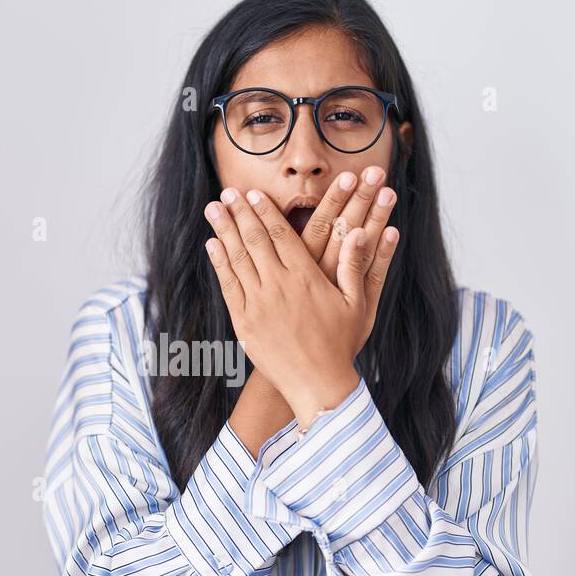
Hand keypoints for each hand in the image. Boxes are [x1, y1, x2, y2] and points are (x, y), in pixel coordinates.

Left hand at [203, 186, 399, 427]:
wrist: (317, 384)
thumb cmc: (340, 345)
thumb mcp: (356, 305)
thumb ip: (355, 267)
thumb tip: (362, 232)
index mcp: (305, 277)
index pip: (281, 234)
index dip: (265, 211)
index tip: (253, 193)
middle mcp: (278, 286)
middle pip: (254, 239)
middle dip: (239, 213)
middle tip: (227, 191)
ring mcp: (258, 304)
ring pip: (237, 258)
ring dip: (223, 230)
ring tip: (213, 209)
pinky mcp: (244, 323)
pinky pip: (228, 286)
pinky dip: (219, 263)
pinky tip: (212, 245)